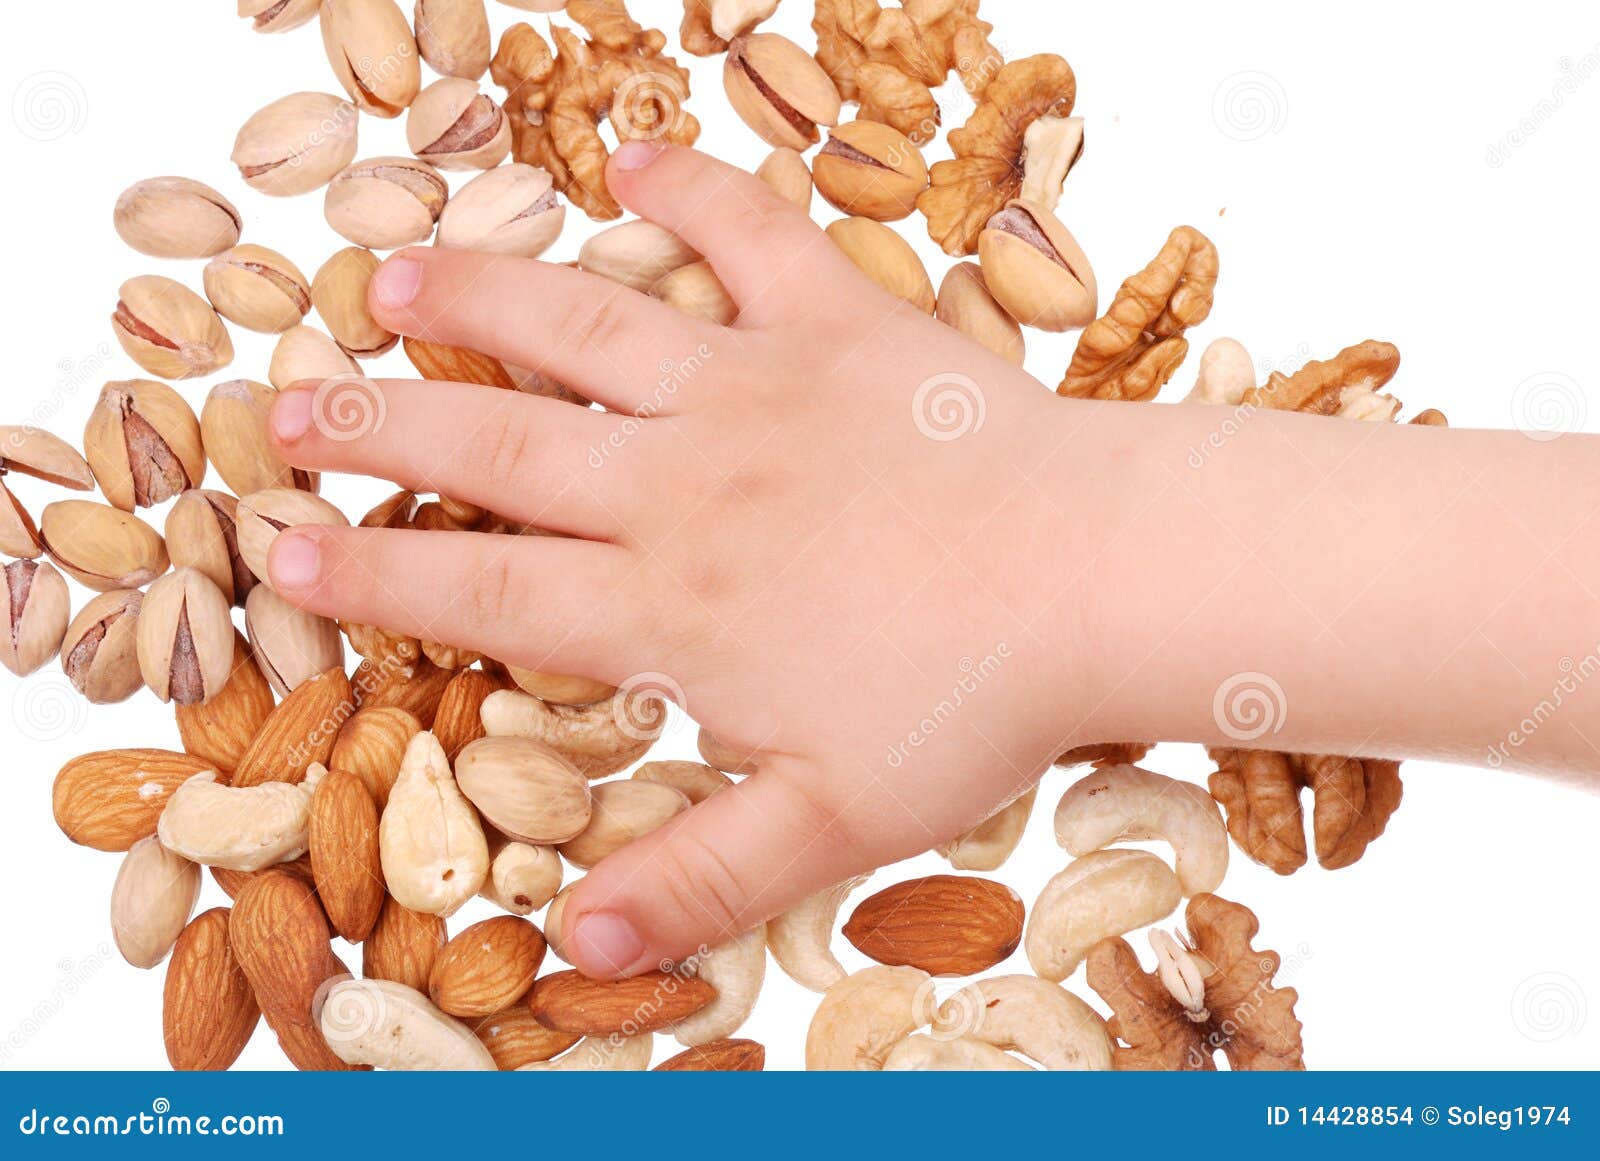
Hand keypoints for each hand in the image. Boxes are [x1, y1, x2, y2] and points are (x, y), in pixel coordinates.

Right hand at [265, 142, 1102, 976]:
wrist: (1098, 575)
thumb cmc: (972, 702)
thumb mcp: (834, 822)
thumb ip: (700, 877)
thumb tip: (577, 949)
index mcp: (672, 604)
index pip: (486, 588)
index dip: (374, 571)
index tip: (280, 549)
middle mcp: (684, 483)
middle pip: (498, 445)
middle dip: (380, 425)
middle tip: (290, 403)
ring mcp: (754, 387)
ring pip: (584, 327)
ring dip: (481, 298)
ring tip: (396, 273)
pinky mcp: (835, 320)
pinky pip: (747, 235)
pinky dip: (687, 194)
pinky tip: (629, 159)